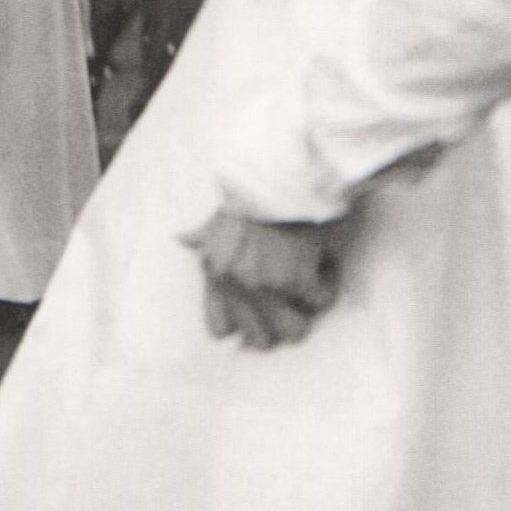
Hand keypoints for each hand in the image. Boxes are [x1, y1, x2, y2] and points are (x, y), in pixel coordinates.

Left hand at [185, 204, 345, 349]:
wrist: (279, 171)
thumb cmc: (252, 190)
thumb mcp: (215, 215)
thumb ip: (201, 235)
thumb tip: (183, 239)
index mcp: (214, 274)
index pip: (220, 329)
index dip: (242, 322)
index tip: (258, 309)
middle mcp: (237, 288)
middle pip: (259, 339)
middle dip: (277, 324)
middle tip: (291, 304)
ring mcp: (268, 287)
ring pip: (293, 332)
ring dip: (305, 314)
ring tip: (310, 292)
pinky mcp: (299, 279)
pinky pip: (320, 301)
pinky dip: (327, 286)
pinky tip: (326, 268)